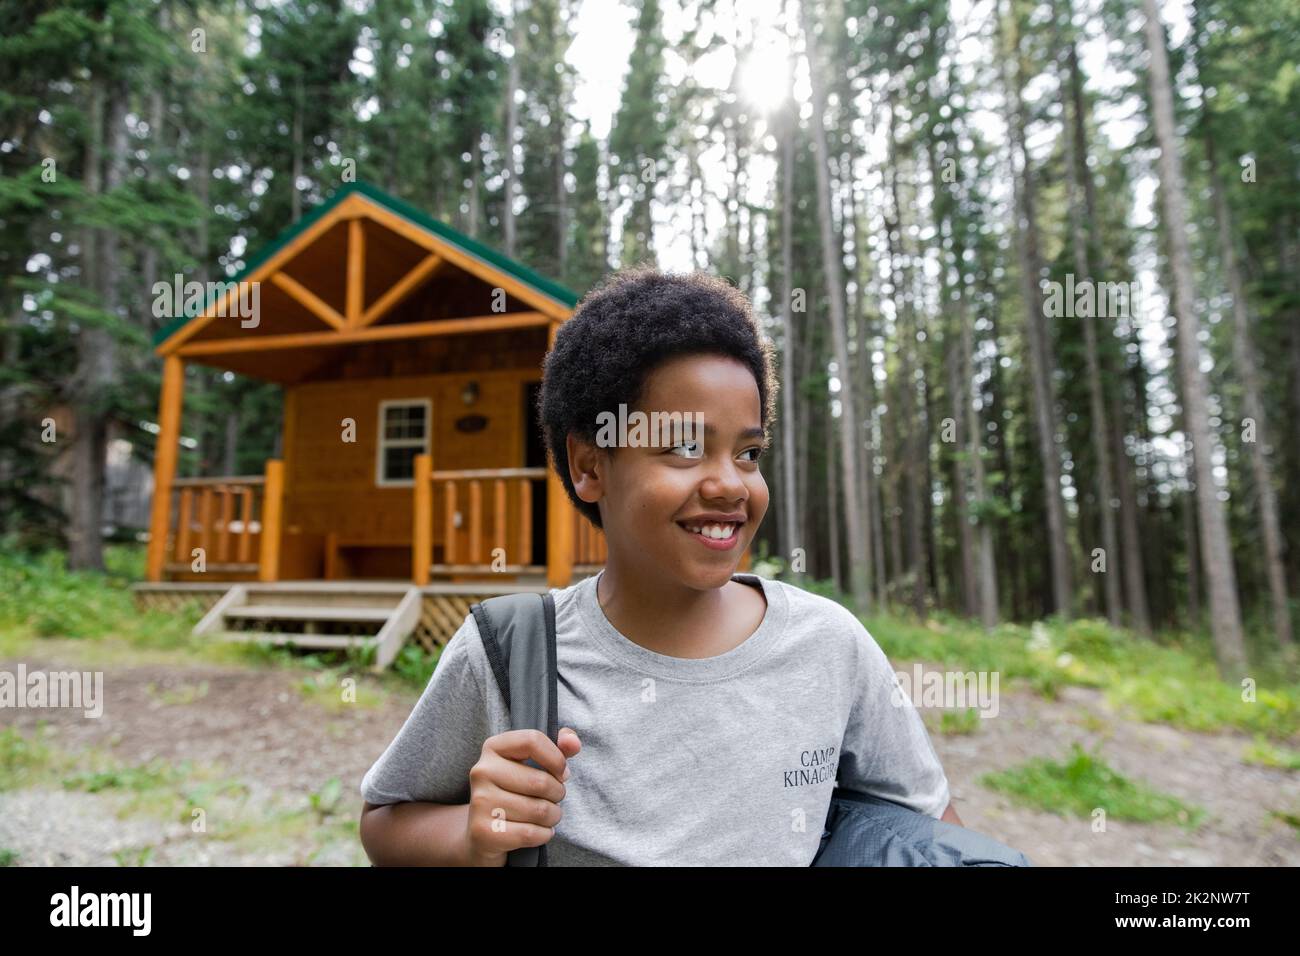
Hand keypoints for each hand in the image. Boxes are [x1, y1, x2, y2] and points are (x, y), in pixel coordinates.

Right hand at [464, 726, 581, 865]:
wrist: (483, 834)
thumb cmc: (515, 792)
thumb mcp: (534, 764)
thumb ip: (559, 748)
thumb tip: (573, 743)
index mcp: (493, 747)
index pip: (532, 741)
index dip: (556, 759)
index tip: (561, 773)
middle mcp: (482, 771)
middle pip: (540, 781)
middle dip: (558, 793)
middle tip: (553, 798)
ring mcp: (481, 801)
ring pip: (539, 810)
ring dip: (553, 816)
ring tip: (547, 816)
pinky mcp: (484, 831)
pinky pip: (531, 833)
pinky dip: (543, 834)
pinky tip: (539, 831)